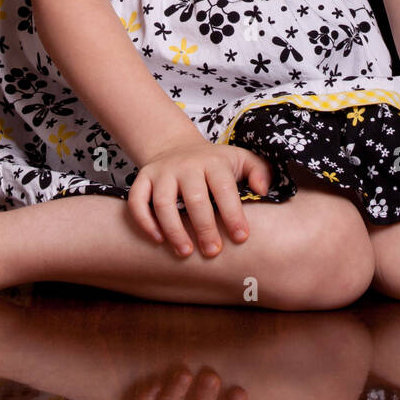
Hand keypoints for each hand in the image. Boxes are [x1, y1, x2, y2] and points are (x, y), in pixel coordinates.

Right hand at [127, 139, 272, 258]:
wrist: (175, 146)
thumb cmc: (214, 163)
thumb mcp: (240, 159)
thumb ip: (259, 172)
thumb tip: (262, 191)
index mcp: (213, 162)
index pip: (224, 188)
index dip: (233, 213)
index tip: (241, 237)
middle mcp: (186, 165)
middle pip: (194, 198)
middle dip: (205, 227)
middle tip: (213, 252)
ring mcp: (162, 172)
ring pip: (163, 202)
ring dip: (174, 229)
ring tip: (186, 252)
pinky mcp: (143, 179)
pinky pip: (138, 201)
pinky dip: (144, 221)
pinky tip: (158, 240)